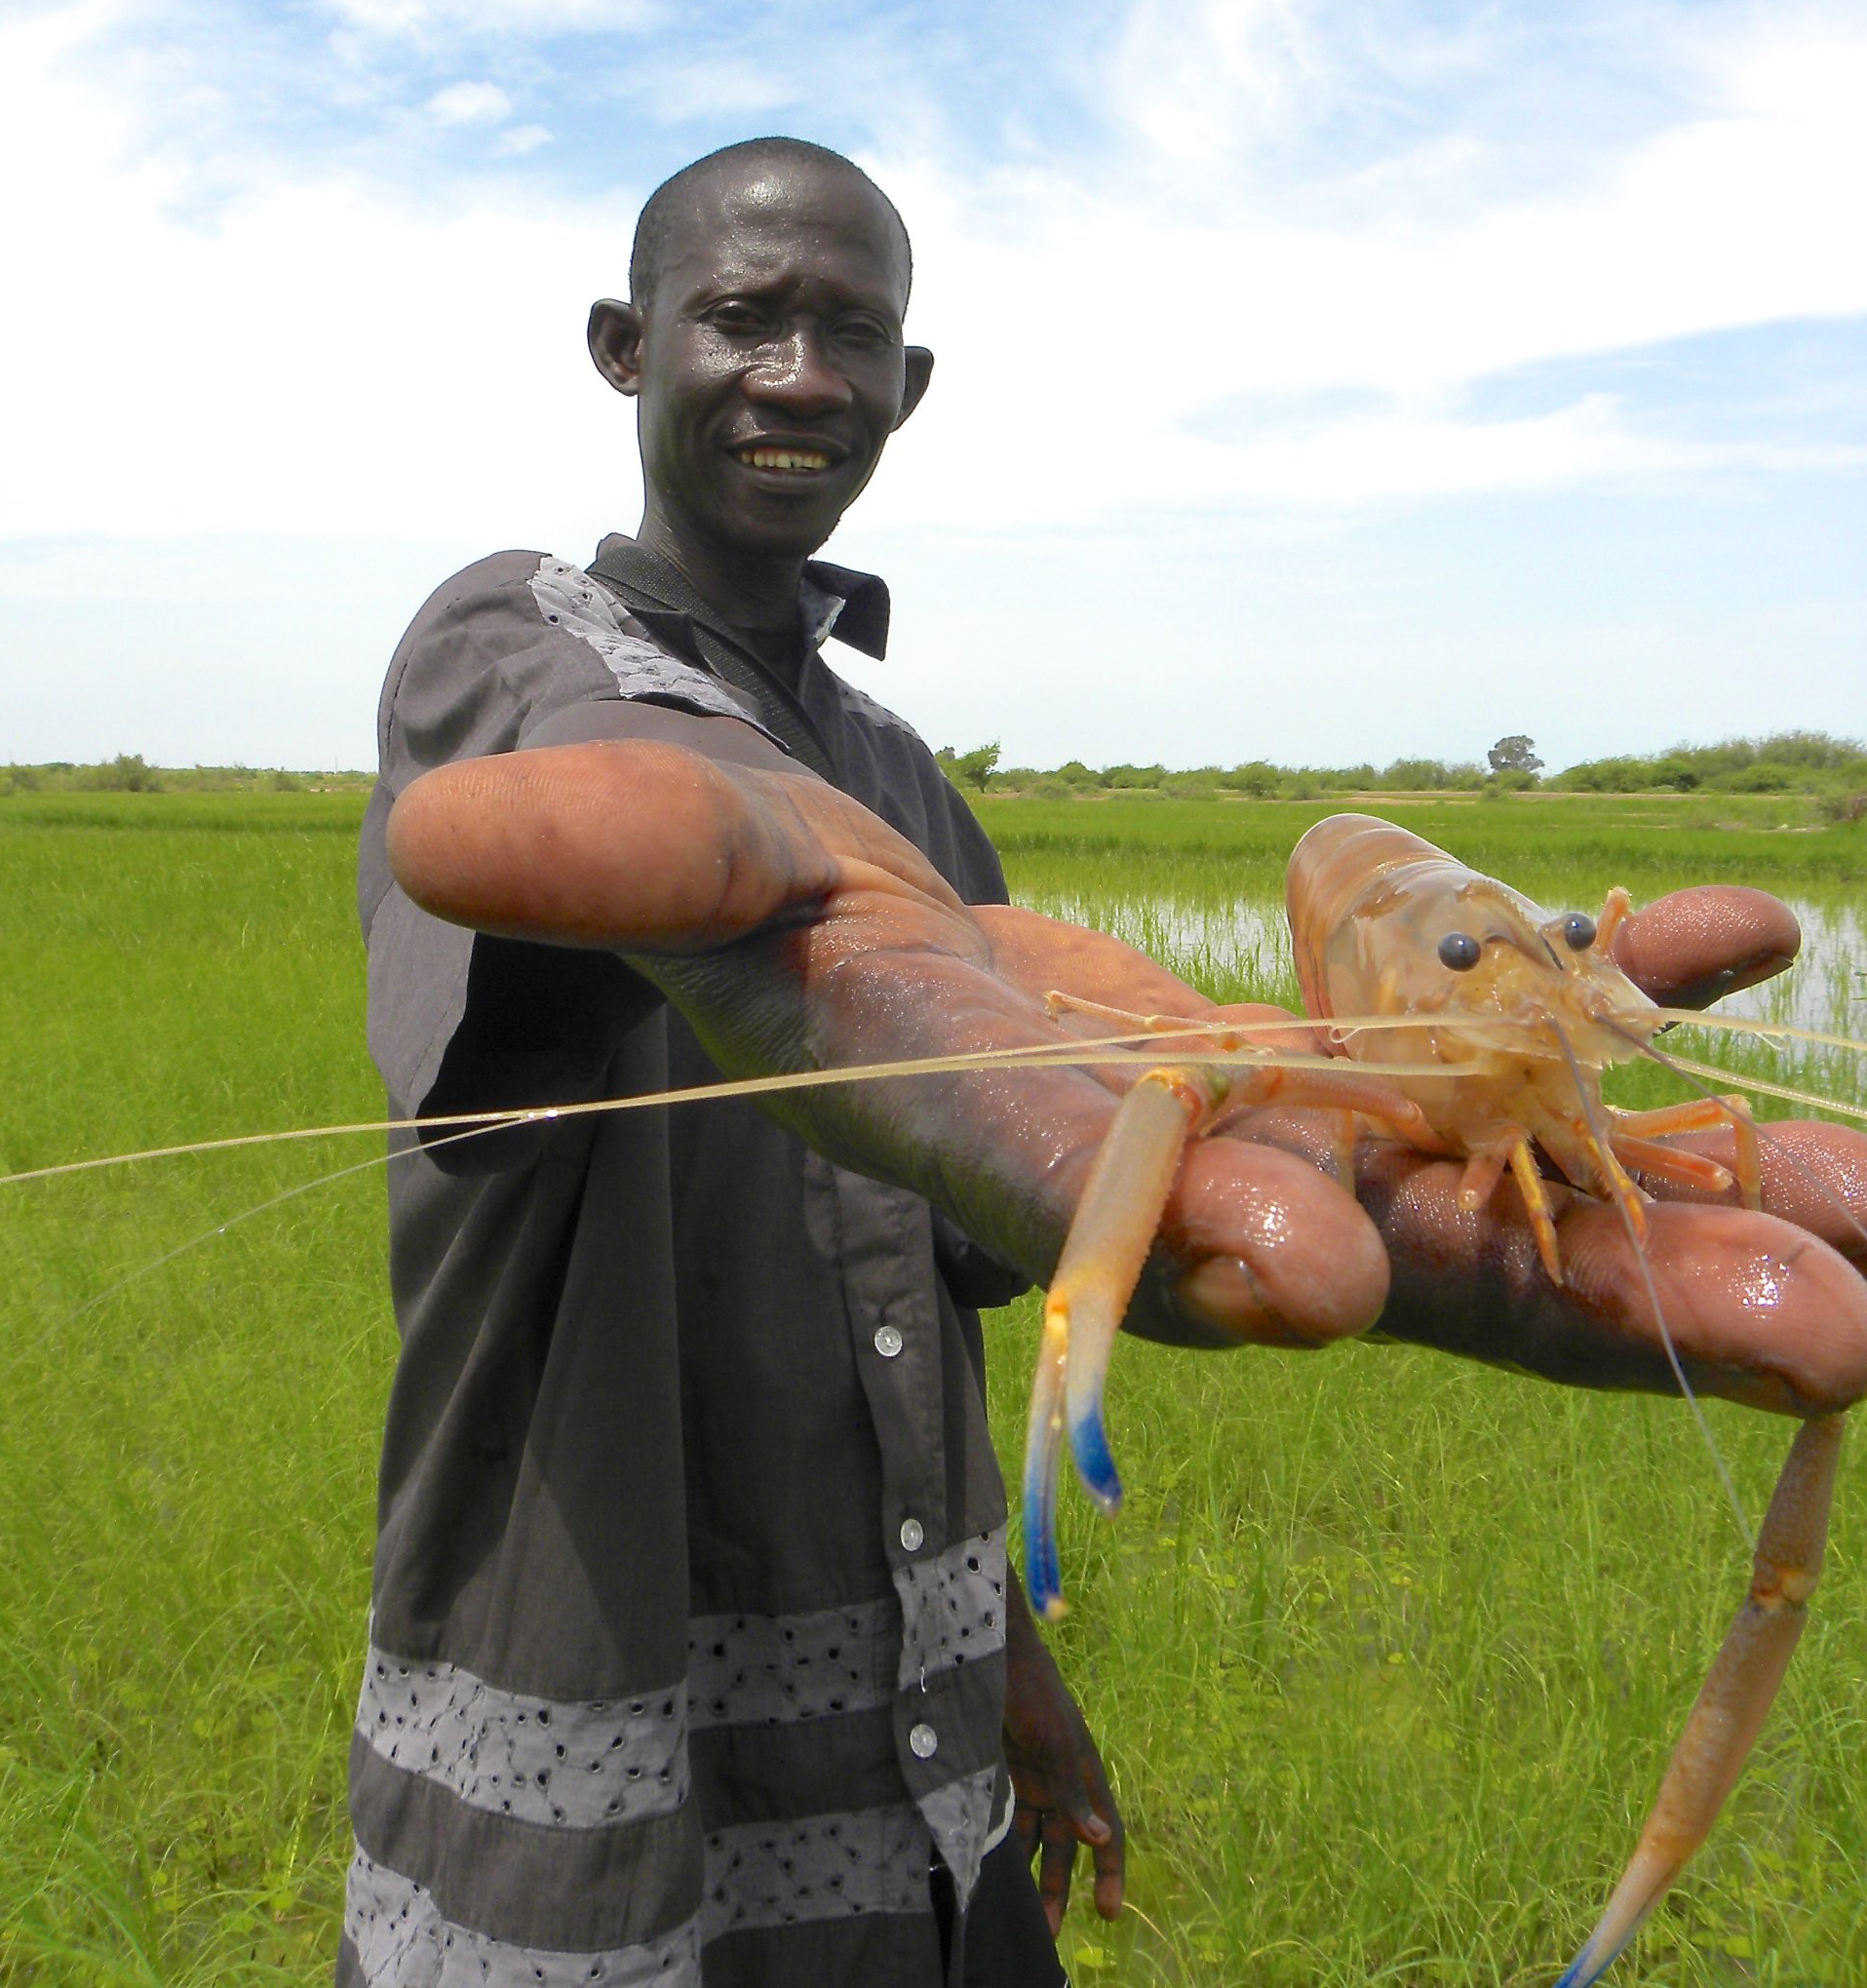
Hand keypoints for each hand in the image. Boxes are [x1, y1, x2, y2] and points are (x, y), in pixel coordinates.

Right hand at [388, 744, 1866, 1416]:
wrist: (876, 971)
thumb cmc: (762, 929)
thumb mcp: (690, 874)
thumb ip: (612, 850)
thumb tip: (441, 830)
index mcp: (1009, 1163)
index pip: (1100, 1232)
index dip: (1191, 1254)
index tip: (1320, 1272)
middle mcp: (1182, 1185)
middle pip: (1391, 1265)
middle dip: (1584, 1307)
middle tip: (1821, 1339)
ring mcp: (1300, 1130)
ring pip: (1511, 1201)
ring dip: (1702, 1214)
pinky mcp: (1363, 1058)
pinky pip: (1520, 1044)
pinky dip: (1640, 997)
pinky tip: (1761, 935)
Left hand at [1001, 1563, 1123, 1930]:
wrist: (986, 1654)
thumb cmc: (1030, 1691)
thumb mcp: (1054, 1742)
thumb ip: (1074, 1791)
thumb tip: (1101, 1838)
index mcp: (1085, 1773)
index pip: (1106, 1831)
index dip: (1111, 1872)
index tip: (1109, 1915)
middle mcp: (1061, 1782)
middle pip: (1067, 1847)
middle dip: (1061, 1889)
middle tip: (1050, 1934)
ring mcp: (1030, 1781)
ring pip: (1035, 1841)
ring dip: (1030, 1877)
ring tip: (1019, 1918)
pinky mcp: (1001, 1777)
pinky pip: (1007, 1822)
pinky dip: (1003, 1848)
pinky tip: (991, 1875)